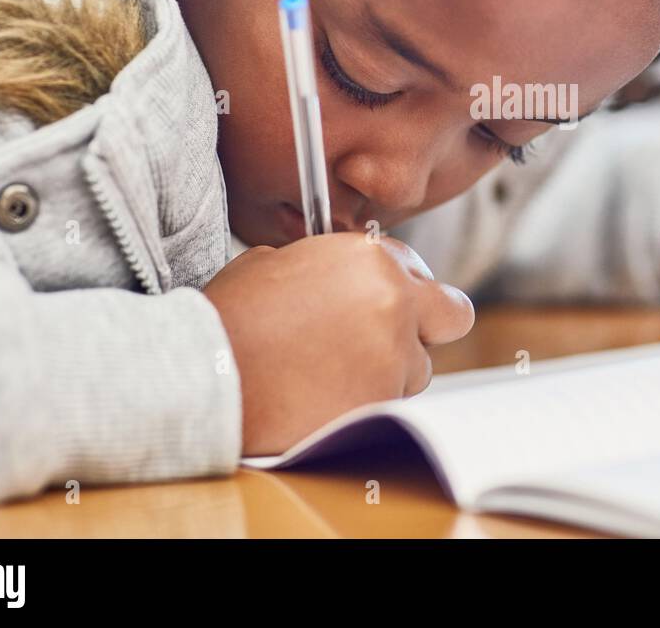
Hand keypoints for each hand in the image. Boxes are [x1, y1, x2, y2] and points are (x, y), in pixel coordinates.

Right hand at [202, 233, 474, 455]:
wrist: (207, 376)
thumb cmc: (231, 319)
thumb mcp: (275, 264)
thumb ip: (326, 265)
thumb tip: (337, 276)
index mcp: (369, 257)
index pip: (415, 265)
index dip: (398, 285)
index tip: (381, 301)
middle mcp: (394, 301)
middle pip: (452, 314)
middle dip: (429, 324)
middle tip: (395, 337)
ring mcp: (393, 354)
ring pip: (418, 367)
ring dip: (389, 371)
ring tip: (333, 375)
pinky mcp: (383, 402)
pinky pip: (393, 402)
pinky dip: (367, 402)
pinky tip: (325, 398)